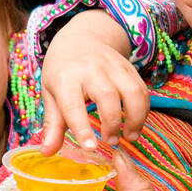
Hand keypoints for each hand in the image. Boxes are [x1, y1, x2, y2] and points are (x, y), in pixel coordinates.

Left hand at [39, 11, 150, 153]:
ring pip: (132, 92)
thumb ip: (53, 125)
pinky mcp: (129, 67)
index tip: (91, 148)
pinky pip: (142, 89)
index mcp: (65, 78)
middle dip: (112, 123)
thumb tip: (48, 152)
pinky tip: (136, 123)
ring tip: (130, 136)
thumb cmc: (62, 71)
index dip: (82, 128)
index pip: (73, 105)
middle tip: (111, 142)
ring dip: (135, 117)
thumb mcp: (51, 94)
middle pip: (108, 96)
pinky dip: (143, 110)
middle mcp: (90, 69)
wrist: (80, 38)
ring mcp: (113, 66)